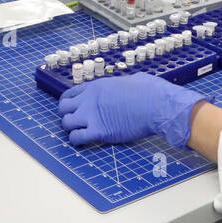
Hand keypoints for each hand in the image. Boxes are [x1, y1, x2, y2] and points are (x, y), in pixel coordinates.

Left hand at [58, 73, 206, 147]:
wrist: (158, 106)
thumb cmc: (151, 92)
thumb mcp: (132, 80)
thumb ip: (122, 85)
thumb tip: (128, 87)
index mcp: (97, 86)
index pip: (71, 93)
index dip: (71, 102)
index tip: (75, 108)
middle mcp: (90, 99)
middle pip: (63, 108)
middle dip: (67, 115)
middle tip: (76, 122)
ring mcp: (92, 115)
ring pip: (65, 124)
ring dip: (71, 129)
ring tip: (80, 133)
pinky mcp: (99, 132)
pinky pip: (76, 138)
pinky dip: (77, 141)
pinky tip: (84, 142)